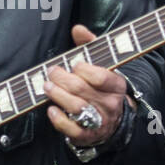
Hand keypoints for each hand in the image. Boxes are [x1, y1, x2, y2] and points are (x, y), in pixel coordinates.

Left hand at [43, 24, 132, 147]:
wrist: (113, 121)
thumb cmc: (102, 88)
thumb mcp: (102, 65)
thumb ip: (90, 46)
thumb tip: (77, 29)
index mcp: (117, 85)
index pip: (101, 76)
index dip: (84, 69)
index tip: (74, 64)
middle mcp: (110, 104)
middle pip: (83, 90)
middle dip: (62, 79)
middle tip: (51, 72)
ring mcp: (100, 122)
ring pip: (77, 108)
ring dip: (58, 95)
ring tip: (47, 86)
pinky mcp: (87, 136)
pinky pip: (72, 129)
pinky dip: (59, 119)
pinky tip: (51, 109)